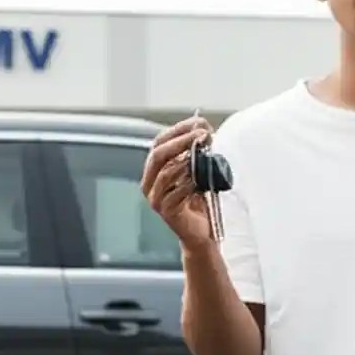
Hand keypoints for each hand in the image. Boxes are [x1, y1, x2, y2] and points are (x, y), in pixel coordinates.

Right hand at [140, 112, 214, 247]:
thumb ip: (195, 153)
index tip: (198, 123)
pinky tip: (200, 179)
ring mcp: (156, 198)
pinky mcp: (166, 212)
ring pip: (165, 173)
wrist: (200, 231)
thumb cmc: (198, 200)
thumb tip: (204, 128)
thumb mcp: (196, 171)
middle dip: (181, 141)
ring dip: (186, 161)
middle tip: (202, 135)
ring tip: (203, 155)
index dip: (178, 130)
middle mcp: (150, 182)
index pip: (159, 142)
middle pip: (158, 154)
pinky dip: (188, 184)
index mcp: (154, 169)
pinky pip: (176, 193)